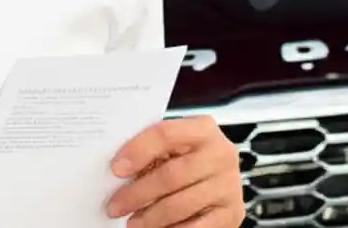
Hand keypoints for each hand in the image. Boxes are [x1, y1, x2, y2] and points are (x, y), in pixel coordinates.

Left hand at [105, 115, 244, 226]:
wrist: (220, 177)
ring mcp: (229, 186)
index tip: (116, 168)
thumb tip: (119, 171)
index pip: (165, 134)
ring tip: (132, 223)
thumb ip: (152, 152)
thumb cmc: (188, 159)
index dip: (138, 151)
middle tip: (115, 206)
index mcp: (203, 129)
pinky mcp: (232, 213)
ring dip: (151, 217)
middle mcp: (221, 155)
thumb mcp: (173, 148)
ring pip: (181, 204)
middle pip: (171, 175)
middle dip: (138, 193)